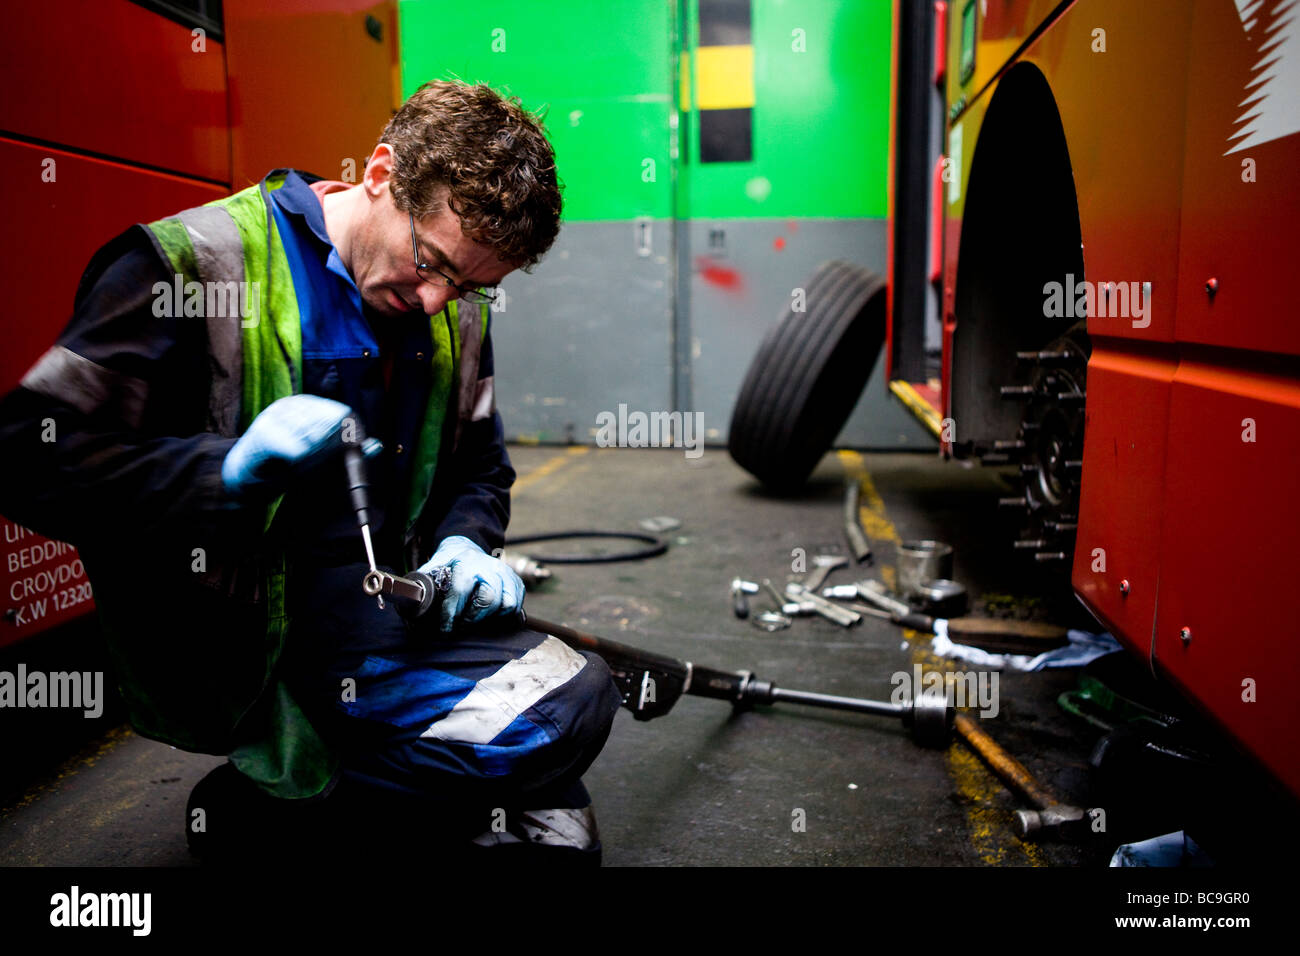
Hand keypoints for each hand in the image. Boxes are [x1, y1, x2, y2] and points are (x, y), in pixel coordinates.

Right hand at [221, 395, 379, 497]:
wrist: (243, 480)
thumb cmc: (286, 467)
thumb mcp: (322, 458)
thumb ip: (347, 451)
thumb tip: (378, 446)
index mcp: (306, 405)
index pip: (343, 413)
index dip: (352, 434)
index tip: (352, 453)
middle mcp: (291, 405)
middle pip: (332, 424)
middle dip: (333, 450)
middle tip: (321, 465)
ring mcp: (275, 417)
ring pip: (316, 440)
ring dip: (314, 461)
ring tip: (298, 467)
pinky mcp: (264, 435)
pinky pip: (298, 452)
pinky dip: (298, 466)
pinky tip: (286, 467)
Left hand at [419, 535, 524, 632]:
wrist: (467, 548)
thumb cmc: (447, 564)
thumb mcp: (432, 568)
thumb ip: (423, 585)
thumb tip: (412, 603)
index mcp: (465, 561)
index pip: (461, 589)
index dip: (451, 613)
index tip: (445, 628)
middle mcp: (489, 566)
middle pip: (488, 598)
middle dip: (472, 618)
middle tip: (461, 625)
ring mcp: (505, 573)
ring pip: (506, 604)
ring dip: (490, 617)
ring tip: (475, 619)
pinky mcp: (515, 582)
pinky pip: (516, 605)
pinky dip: (505, 616)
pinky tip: (490, 616)